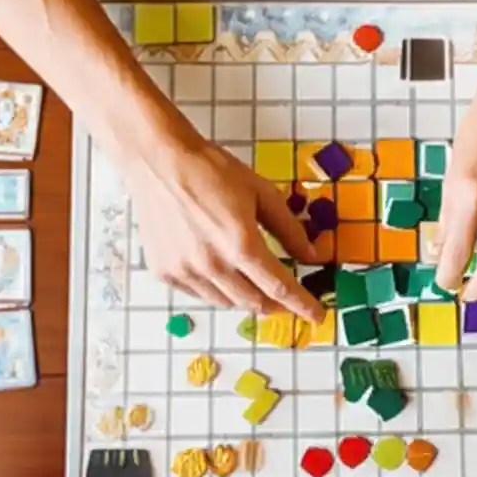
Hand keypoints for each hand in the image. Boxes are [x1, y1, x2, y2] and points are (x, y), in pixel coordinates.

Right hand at [117, 131, 324, 322]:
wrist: (159, 161)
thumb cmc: (211, 170)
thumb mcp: (261, 192)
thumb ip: (288, 229)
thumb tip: (310, 255)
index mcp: (241, 244)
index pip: (280, 287)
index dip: (302, 304)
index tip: (316, 315)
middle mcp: (213, 265)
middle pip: (255, 302)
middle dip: (276, 304)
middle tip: (285, 297)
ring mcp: (185, 272)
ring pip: (226, 303)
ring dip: (246, 297)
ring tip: (251, 280)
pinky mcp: (165, 272)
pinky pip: (199, 294)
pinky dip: (216, 289)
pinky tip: (219, 270)